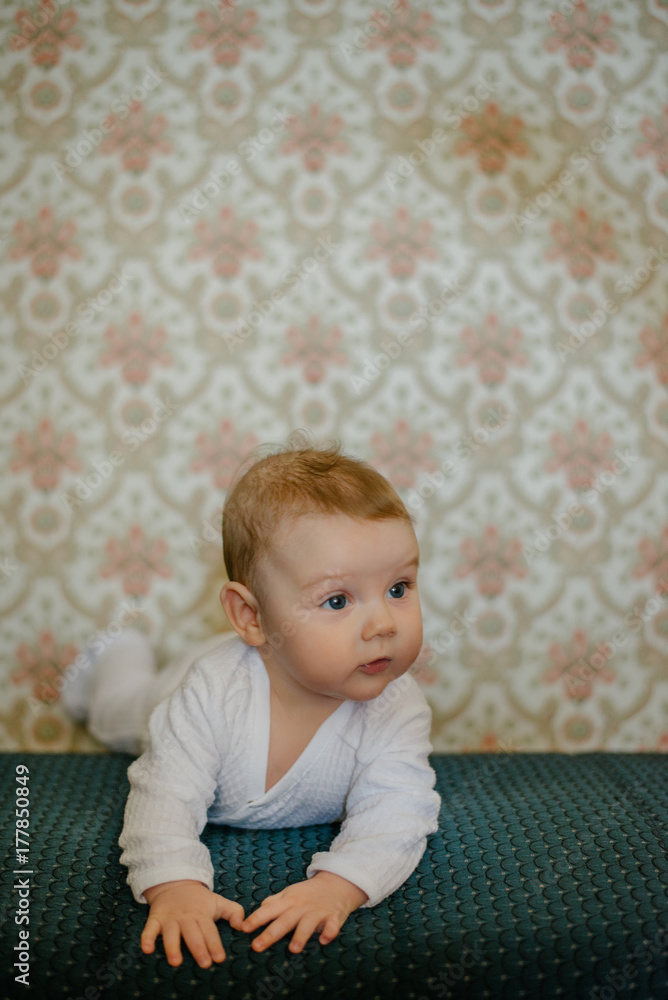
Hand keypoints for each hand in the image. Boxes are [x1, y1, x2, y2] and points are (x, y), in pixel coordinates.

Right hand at [142, 879, 244, 967]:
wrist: (175, 882)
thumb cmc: (199, 899)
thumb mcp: (218, 901)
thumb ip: (234, 912)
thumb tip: (243, 926)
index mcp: (202, 915)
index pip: (210, 931)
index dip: (215, 944)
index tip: (220, 958)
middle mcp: (186, 918)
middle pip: (193, 935)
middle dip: (199, 949)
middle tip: (205, 963)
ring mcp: (170, 919)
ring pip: (171, 934)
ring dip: (173, 947)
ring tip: (176, 962)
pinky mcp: (156, 918)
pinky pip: (149, 929)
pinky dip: (146, 938)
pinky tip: (147, 949)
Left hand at [241, 871, 367, 953]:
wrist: (337, 883)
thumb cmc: (309, 892)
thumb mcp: (290, 893)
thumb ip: (274, 901)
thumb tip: (259, 909)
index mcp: (288, 901)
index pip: (269, 910)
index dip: (256, 919)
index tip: (243, 928)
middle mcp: (301, 907)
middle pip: (284, 921)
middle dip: (270, 934)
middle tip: (257, 947)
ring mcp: (317, 912)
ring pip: (307, 924)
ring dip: (300, 935)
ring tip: (293, 949)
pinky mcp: (333, 917)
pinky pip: (332, 925)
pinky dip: (329, 932)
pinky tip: (324, 940)